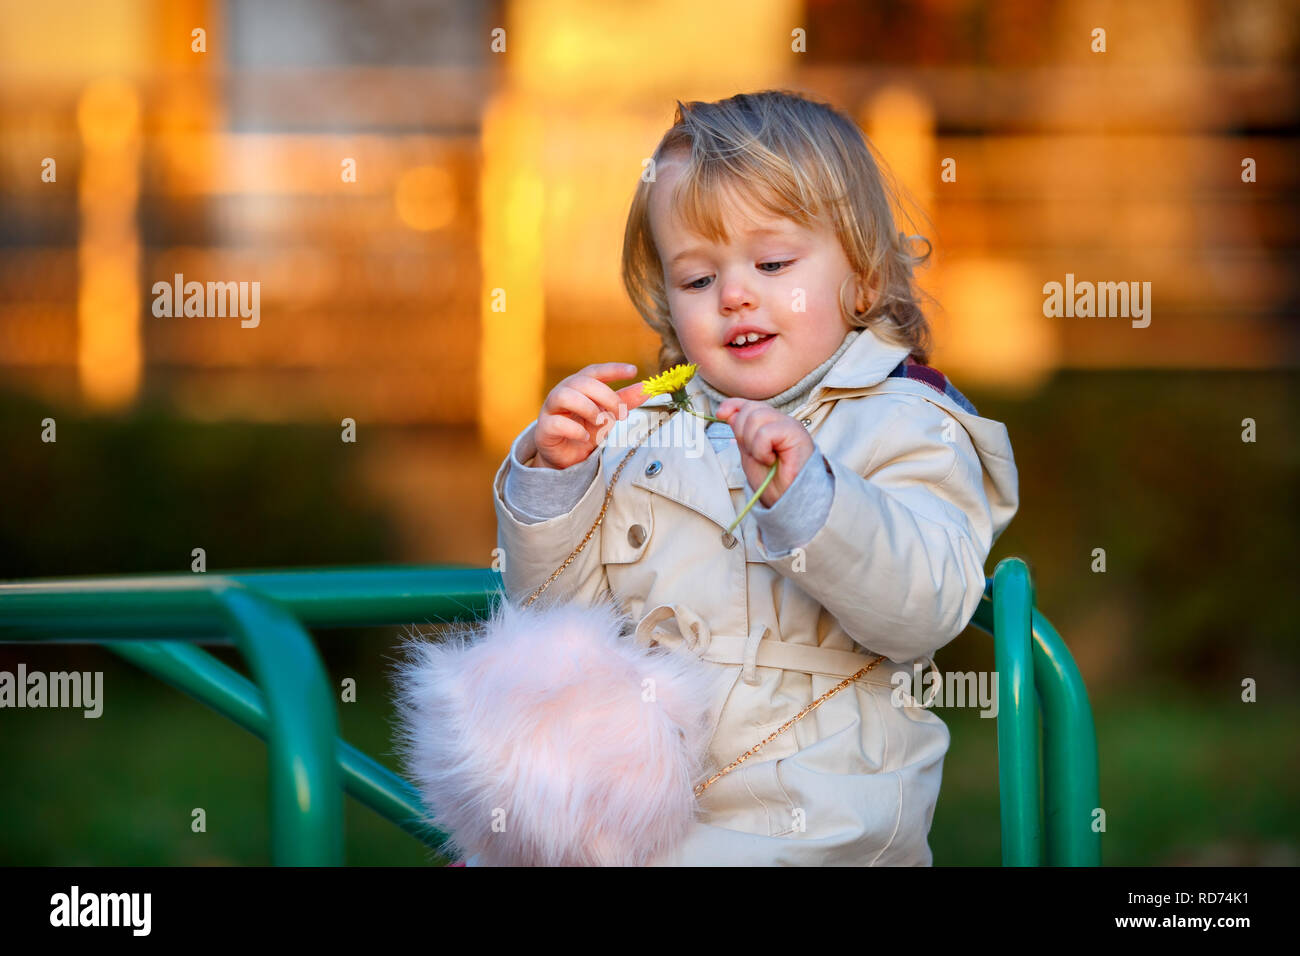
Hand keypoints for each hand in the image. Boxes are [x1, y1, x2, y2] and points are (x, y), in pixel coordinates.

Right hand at [532, 362, 648, 469]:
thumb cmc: (584, 430)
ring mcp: (550, 410)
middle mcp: (562, 392)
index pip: (595, 371)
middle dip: (606, 396)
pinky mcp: (544, 429)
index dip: (613, 369)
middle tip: (621, 413)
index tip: (633, 371)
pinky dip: (574, 429)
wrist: (565, 458)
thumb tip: (646, 389)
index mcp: (578, 386)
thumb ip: (624, 401)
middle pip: (582, 382)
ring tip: (600, 422)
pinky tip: (584, 437)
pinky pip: (556, 423)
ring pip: (565, 396)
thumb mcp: (608, 415)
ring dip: (588, 408)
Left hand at [714, 398, 814, 507]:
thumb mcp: (748, 453)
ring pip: (756, 416)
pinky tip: (770, 460)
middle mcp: (781, 421)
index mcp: (771, 424)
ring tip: (763, 458)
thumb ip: (741, 432)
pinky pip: (765, 432)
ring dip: (752, 443)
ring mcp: (789, 425)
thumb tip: (728, 412)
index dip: (733, 405)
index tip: (720, 414)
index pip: (750, 404)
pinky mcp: (796, 432)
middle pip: (750, 408)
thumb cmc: (772, 481)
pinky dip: (761, 449)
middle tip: (752, 453)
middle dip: (741, 432)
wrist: (787, 500)